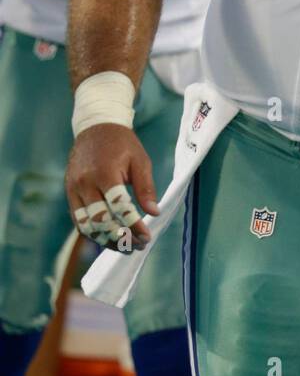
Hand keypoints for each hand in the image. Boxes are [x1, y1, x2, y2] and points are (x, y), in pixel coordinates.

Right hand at [66, 124, 158, 250]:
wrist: (95, 127)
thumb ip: (145, 187)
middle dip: (121, 237)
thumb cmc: (122, 144)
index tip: (147, 237)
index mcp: (105, 173)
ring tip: (126, 247)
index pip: (119, 207)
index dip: (133, 225)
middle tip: (139, 245)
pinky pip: (78, 220)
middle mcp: (85, 183)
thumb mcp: (139, 160)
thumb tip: (154, 212)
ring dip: (106, 241)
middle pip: (100, 220)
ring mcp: (74, 189)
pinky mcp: (69, 193)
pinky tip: (110, 239)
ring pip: (86, 225)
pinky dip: (93, 233)